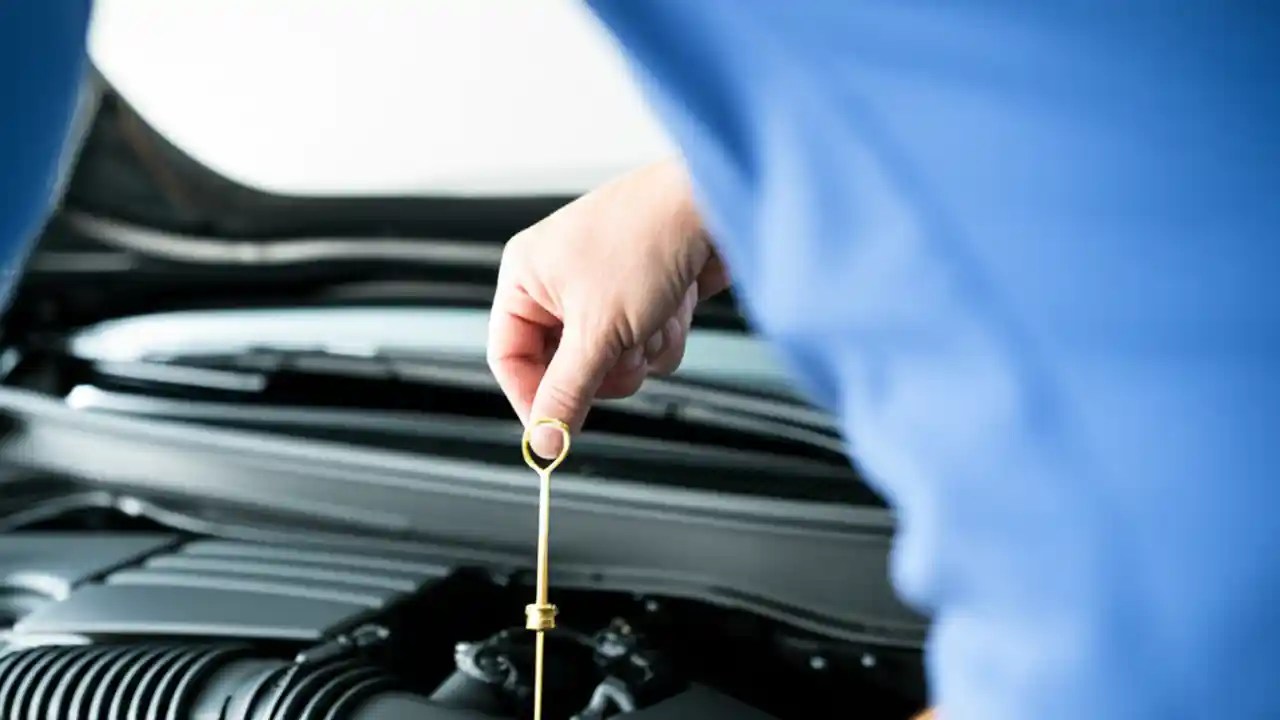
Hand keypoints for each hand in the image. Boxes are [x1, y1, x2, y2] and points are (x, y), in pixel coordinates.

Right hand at [487, 158, 728, 457]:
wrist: (714, 204)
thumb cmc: (647, 238)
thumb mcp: (598, 330)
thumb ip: (568, 391)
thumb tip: (545, 440)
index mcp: (527, 277)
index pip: (509, 358)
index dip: (532, 398)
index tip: (557, 431)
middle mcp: (561, 283)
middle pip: (565, 368)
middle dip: (604, 368)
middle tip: (621, 353)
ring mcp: (606, 291)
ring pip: (614, 363)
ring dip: (642, 350)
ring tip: (655, 315)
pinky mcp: (647, 298)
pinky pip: (647, 348)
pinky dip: (666, 336)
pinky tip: (675, 306)